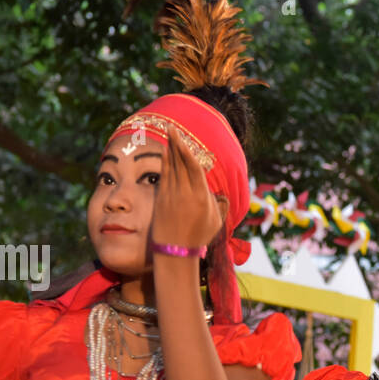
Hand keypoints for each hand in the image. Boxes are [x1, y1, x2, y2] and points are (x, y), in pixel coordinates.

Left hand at [150, 127, 222, 251]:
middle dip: (177, 144)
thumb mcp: (215, 221)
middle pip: (180, 163)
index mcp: (201, 198)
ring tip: (169, 133)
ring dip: (170, 149)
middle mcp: (185, 193)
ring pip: (171, 167)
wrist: (176, 251)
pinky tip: (164, 152)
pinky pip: (164, 175)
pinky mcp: (161, 199)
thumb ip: (216, 203)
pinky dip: (164, 162)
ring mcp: (171, 195)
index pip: (194, 169)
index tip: (185, 141)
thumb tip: (217, 192)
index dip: (188, 153)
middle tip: (173, 128)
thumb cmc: (198, 237)